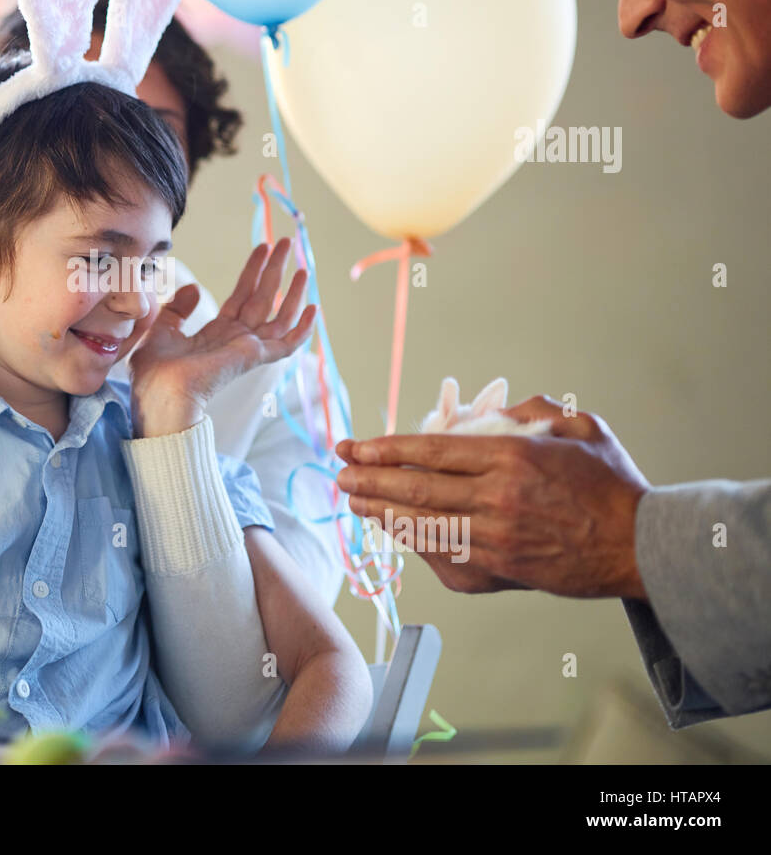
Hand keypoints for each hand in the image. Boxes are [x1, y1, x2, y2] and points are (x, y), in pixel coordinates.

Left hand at [128, 238, 316, 437]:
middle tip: (287, 242)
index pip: (242, 295)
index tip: (263, 247)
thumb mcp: (161, 329)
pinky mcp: (252, 357)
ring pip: (280, 316)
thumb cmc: (153, 372)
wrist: (157, 394)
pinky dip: (302, 329)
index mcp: (216, 333)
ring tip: (304, 267)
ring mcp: (247, 349)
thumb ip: (177, 309)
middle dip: (275, 269)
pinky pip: (286, 343)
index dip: (253, 270)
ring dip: (294, 292)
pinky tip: (314, 308)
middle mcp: (236, 340)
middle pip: (263, 298)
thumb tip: (195, 288)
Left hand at [334, 397, 651, 598]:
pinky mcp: (501, 571)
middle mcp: (497, 498)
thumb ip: (531, 410)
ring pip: (422, 525)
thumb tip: (488, 411)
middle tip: (338, 474)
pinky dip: (413, 540)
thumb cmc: (611, 483)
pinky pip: (444, 554)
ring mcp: (497, 539)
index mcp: (511, 457)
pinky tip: (393, 529)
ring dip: (381, 513)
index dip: (384, 450)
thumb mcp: (579, 427)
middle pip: (415, 490)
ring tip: (353, 501)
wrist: (644, 547)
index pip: (430, 451)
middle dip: (368, 481)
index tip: (354, 447)